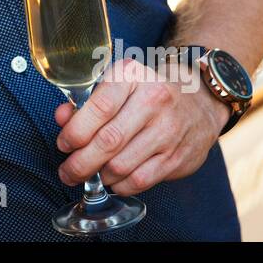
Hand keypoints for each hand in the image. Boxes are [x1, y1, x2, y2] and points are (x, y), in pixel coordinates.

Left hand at [54, 55, 230, 195]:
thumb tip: (62, 118)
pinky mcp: (178, 157)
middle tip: (67, 171)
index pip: (99, 107)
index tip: (64, 144)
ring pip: (121, 165)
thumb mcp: (119, 84)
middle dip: (80, 162)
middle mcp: (154, 101)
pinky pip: (140, 180)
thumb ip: (87, 101)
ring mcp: (169, 131)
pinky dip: (120, 185)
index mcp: (133, 77)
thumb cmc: (148, 93)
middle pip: (108, 141)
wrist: (200, 103)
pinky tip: (113, 180)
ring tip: (90, 174)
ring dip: (99, 175)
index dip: (75, 131)